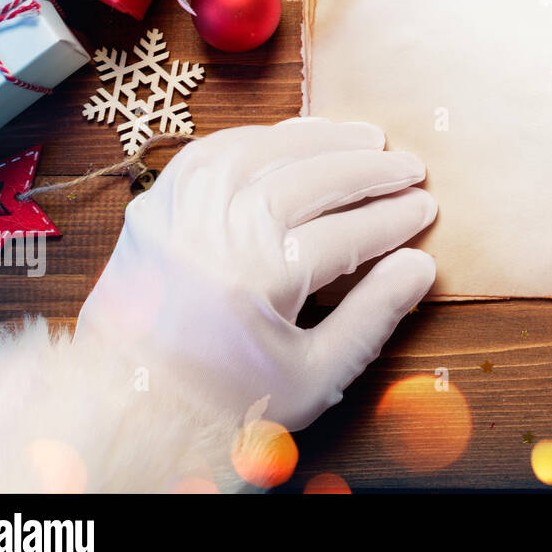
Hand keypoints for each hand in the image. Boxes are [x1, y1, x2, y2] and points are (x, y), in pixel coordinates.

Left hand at [75, 118, 435, 430]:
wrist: (125, 414)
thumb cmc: (221, 405)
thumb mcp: (314, 378)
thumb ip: (374, 316)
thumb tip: (419, 265)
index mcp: (261, 277)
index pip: (350, 229)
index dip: (396, 216)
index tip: (426, 207)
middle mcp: (219, 231)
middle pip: (314, 177)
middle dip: (371, 170)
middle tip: (410, 168)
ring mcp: (182, 211)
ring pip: (266, 148)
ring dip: (323, 139)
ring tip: (366, 139)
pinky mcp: (156, 206)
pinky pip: (214, 149)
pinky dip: (262, 137)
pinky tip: (295, 139)